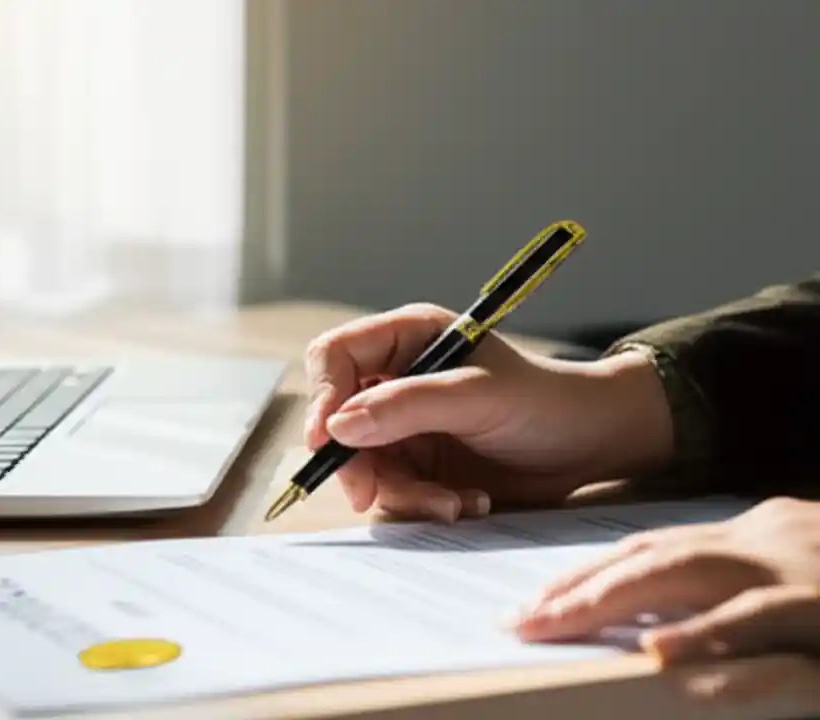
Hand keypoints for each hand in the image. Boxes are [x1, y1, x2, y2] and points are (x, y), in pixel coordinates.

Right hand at [304, 304, 674, 521]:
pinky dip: (425, 504)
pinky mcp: (420, 465)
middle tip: (369, 493)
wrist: (592, 444)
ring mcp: (405, 425)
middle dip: (355, 461)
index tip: (328, 440)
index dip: (323, 396)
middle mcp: (397, 379)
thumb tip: (339, 426)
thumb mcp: (478, 397)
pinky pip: (394, 491)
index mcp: (406, 338)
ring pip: (363, 463)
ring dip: (402, 492)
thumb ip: (408, 406)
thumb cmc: (545, 402)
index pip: (335, 357)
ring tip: (454, 502)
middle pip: (336, 419)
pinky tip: (467, 503)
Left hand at [516, 497, 819, 664]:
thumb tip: (661, 630)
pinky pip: (758, 619)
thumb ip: (731, 597)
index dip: (586, 575)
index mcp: (748, 535)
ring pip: (685, 573)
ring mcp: (789, 571)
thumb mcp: (794, 584)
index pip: (649, 548)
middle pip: (649, 556)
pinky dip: (704, 634)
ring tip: (550, 623)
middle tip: (518, 619)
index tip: (534, 602)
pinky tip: (658, 652)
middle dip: (577, 586)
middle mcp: (760, 541)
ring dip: (611, 598)